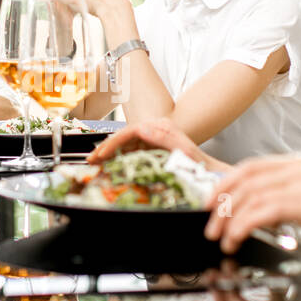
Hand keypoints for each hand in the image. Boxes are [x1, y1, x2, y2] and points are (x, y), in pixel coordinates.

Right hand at [87, 117, 216, 168]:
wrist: (208, 173)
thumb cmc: (198, 164)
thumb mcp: (182, 151)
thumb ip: (163, 138)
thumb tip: (141, 128)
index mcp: (160, 127)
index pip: (130, 131)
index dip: (113, 142)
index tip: (102, 154)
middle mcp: (154, 130)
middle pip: (124, 137)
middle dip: (106, 148)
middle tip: (91, 160)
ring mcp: (151, 139)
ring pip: (124, 144)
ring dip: (108, 153)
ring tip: (94, 163)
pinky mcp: (150, 149)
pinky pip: (130, 152)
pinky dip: (117, 159)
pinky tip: (107, 165)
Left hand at [205, 155, 300, 256]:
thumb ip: (278, 200)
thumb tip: (241, 211)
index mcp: (297, 166)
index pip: (249, 167)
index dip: (223, 185)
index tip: (208, 205)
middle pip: (246, 181)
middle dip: (221, 205)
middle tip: (210, 228)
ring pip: (252, 196)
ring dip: (229, 220)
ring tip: (223, 240)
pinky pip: (266, 211)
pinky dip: (244, 225)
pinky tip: (237, 238)